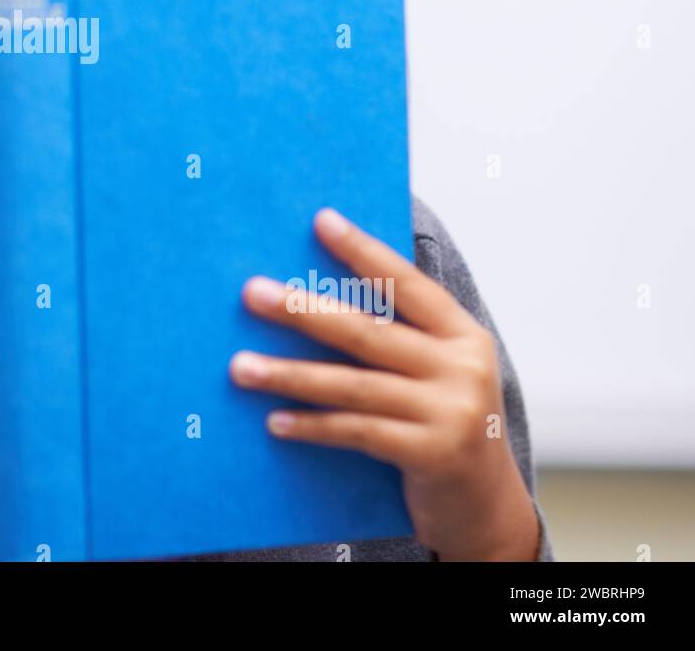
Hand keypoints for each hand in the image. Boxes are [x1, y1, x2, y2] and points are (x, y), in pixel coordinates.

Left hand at [229, 208, 540, 560]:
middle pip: (367, 332)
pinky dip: (313, 425)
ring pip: (352, 384)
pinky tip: (274, 421)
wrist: (487, 507)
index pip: (408, 284)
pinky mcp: (431, 454)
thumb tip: (314, 298)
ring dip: (289, 374)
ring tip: (240, 366)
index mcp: (464, 335)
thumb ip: (400, 338)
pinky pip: (357, 431)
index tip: (321, 221)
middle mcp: (463, 368)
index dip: (364, 252)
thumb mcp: (439, 373)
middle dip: (302, 310)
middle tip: (251, 293)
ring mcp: (451, 413)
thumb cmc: (444, 424)